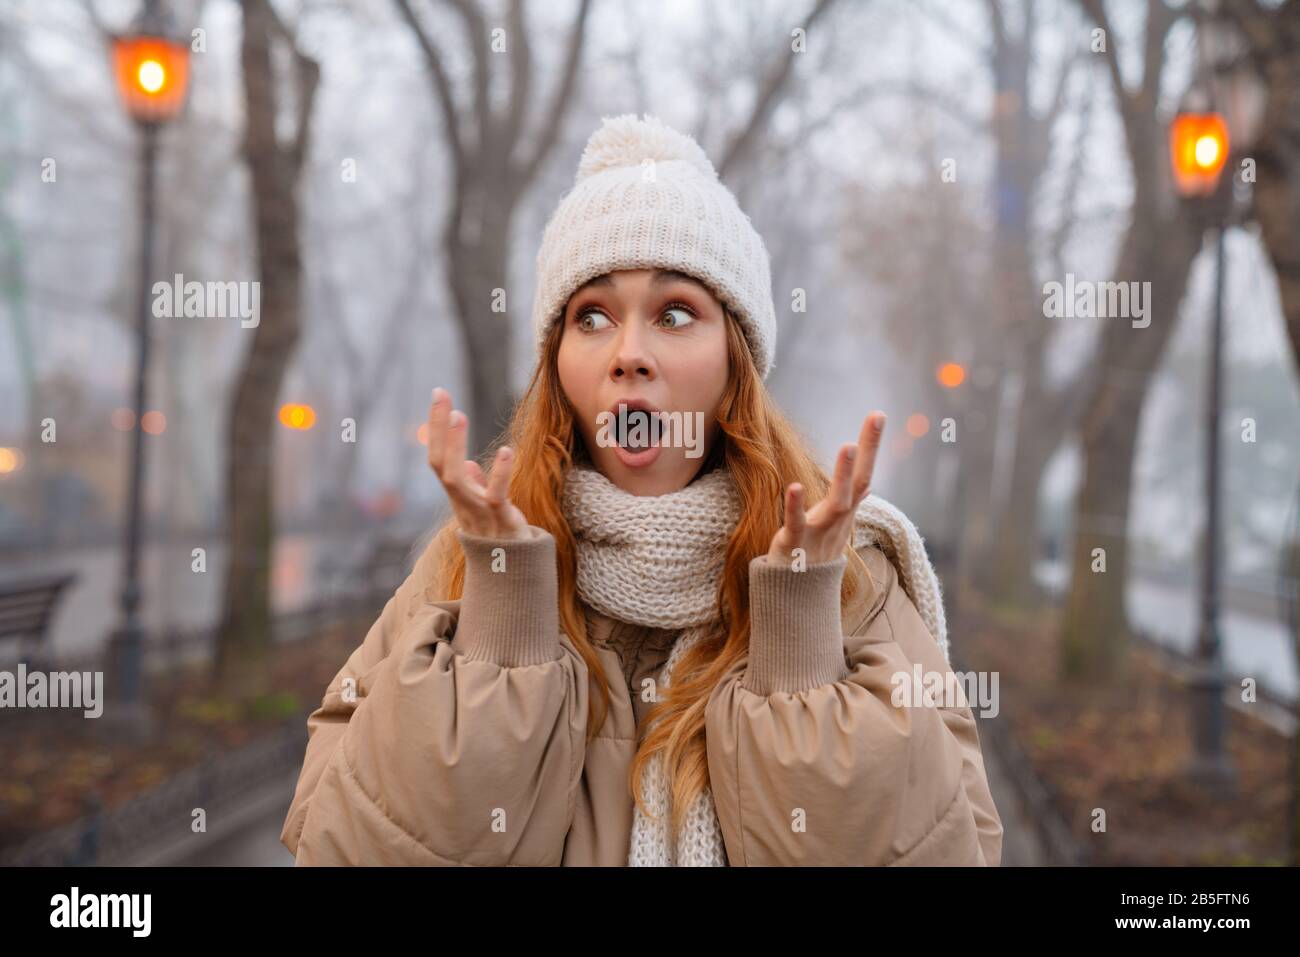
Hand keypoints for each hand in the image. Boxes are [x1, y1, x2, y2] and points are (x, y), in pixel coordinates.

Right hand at [427, 386, 529, 539]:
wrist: (511, 571)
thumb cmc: (497, 534)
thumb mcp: (482, 506)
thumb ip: (474, 485)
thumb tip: (469, 465)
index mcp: (457, 495)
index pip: (438, 458)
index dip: (435, 428)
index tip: (440, 394)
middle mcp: (461, 502)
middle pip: (440, 464)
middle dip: (438, 430)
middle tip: (442, 397)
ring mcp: (478, 511)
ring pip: (456, 480)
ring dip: (455, 448)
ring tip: (459, 416)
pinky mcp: (501, 519)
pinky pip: (495, 495)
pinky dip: (498, 474)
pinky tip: (504, 451)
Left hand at [765, 411, 885, 566]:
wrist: (798, 595)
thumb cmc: (814, 551)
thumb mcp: (834, 522)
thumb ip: (846, 498)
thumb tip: (861, 481)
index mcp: (845, 511)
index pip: (864, 475)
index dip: (871, 446)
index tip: (878, 414)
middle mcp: (838, 519)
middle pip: (860, 483)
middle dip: (868, 451)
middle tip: (876, 419)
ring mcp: (820, 532)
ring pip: (836, 503)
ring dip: (844, 475)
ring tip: (848, 446)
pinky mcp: (795, 543)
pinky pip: (797, 523)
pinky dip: (796, 506)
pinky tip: (794, 485)